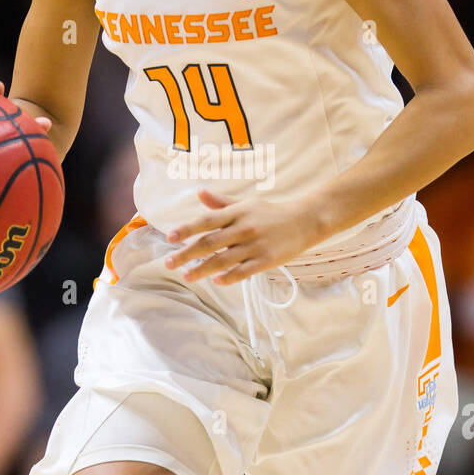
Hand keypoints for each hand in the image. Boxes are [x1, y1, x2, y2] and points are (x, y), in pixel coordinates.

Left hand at [164, 188, 321, 284]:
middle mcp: (243, 228)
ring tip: (186, 275)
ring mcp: (255, 245)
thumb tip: (199, 193)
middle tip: (169, 263)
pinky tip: (215, 281)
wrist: (305, 221)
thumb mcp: (247, 204)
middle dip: (187, 253)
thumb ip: (222, 202)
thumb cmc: (272, 213)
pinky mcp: (266, 260)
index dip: (187, 229)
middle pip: (209, 242)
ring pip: (223, 260)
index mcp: (237, 212)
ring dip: (202, 268)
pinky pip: (244, 271)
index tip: (170, 238)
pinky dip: (229, 276)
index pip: (206, 221)